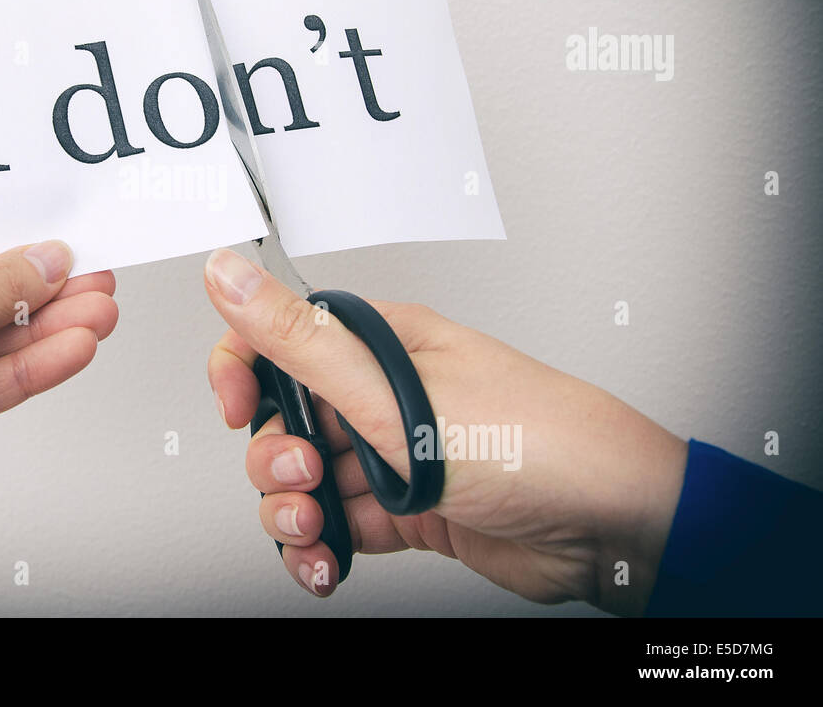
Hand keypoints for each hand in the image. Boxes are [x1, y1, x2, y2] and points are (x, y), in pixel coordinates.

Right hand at [203, 248, 686, 614]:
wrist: (610, 524)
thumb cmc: (532, 439)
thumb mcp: (394, 391)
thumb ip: (299, 339)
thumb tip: (227, 274)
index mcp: (377, 344)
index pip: (281, 340)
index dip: (243, 372)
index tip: (236, 409)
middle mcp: (382, 394)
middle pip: (283, 420)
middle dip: (274, 458)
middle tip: (307, 477)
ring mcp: (395, 453)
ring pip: (306, 481)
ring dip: (292, 512)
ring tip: (318, 529)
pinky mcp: (408, 509)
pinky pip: (340, 525)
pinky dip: (321, 549)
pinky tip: (327, 563)